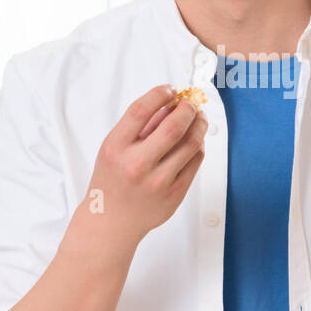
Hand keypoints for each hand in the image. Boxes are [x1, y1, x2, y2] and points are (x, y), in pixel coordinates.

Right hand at [84, 85, 207, 244]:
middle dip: (188, 108)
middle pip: (174, 126)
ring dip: (199, 124)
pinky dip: (199, 145)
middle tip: (191, 103)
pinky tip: (195, 139)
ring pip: (191, 144)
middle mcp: (136, 165)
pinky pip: (195, 162)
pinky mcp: (174, 195)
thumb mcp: (114, 148)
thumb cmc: (112, 180)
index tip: (170, 88)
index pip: (140, 110)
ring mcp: (157, 182)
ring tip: (199, 117)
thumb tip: (171, 101)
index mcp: (116, 148)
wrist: (111, 222)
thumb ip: (141, 125)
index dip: (159, 94)